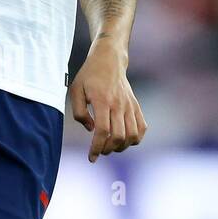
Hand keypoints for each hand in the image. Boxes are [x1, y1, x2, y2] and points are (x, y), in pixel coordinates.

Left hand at [69, 39, 146, 161]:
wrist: (109, 60)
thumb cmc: (89, 76)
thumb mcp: (75, 91)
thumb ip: (79, 113)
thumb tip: (90, 129)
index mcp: (102, 100)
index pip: (102, 131)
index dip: (97, 147)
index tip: (91, 158)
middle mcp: (118, 104)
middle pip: (118, 136)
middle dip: (108, 149)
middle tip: (99, 151)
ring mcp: (129, 105)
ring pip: (132, 135)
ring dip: (121, 147)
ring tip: (111, 146)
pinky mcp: (136, 106)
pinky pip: (142, 128)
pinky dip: (135, 139)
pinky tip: (125, 139)